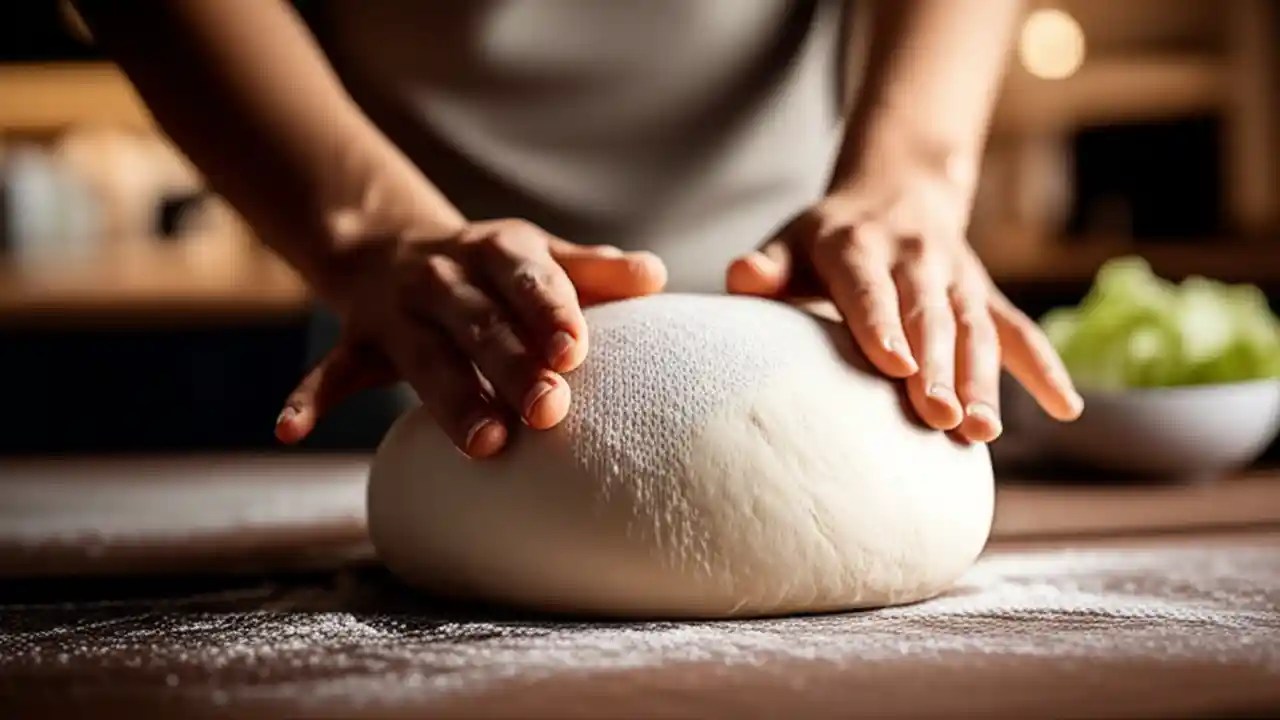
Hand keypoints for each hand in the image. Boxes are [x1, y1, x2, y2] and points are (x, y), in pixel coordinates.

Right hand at [275, 219, 666, 457]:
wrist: (391, 243)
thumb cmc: (493, 266)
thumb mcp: (540, 256)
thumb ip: (594, 271)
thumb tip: (657, 276)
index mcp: (498, 252)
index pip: (529, 281)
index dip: (552, 313)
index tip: (576, 350)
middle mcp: (444, 277)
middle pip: (482, 326)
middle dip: (514, 367)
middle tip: (550, 410)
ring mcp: (396, 313)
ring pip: (423, 359)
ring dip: (451, 399)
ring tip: (485, 443)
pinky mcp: (357, 343)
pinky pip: (331, 371)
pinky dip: (307, 398)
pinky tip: (290, 431)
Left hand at [726, 165, 1081, 442]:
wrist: (896, 190)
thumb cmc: (826, 238)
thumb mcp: (791, 241)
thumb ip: (767, 266)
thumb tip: (740, 276)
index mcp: (858, 246)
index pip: (871, 288)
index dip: (882, 324)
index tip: (894, 365)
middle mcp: (915, 258)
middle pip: (929, 316)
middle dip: (937, 367)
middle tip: (939, 417)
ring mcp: (957, 278)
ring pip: (974, 329)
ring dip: (983, 379)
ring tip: (980, 431)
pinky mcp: (985, 295)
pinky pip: (1018, 331)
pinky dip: (1044, 367)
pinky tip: (1066, 408)